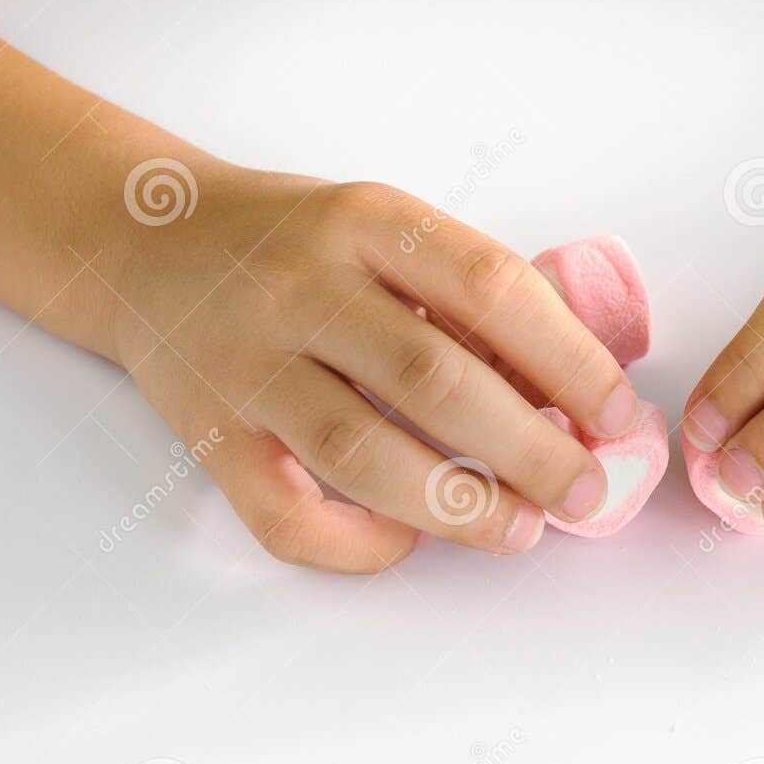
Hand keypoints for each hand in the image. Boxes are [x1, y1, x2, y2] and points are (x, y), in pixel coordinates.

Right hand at [109, 167, 638, 571]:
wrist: (144, 240)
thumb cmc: (295, 241)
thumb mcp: (383, 228)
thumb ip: (465, 294)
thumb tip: (573, 391)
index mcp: (367, 221)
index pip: (491, 287)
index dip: (570, 359)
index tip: (620, 415)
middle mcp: (301, 287)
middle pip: (433, 378)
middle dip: (530, 448)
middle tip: (586, 492)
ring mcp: (245, 364)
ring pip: (359, 452)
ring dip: (458, 504)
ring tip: (521, 528)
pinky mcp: (206, 435)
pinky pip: (283, 512)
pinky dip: (355, 542)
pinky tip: (408, 539)